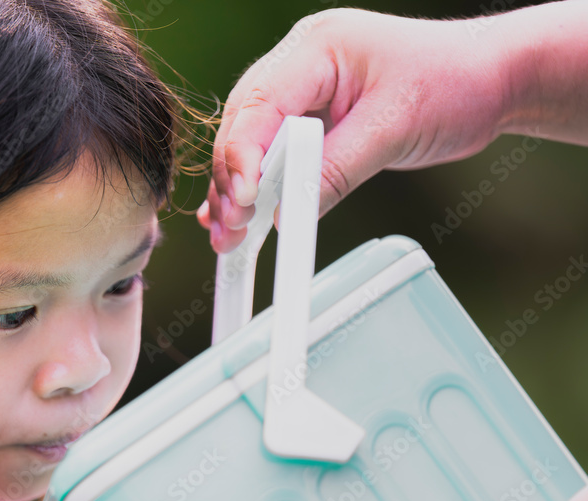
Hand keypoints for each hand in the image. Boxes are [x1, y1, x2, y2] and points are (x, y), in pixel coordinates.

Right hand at [195, 5, 583, 253]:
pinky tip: (241, 212)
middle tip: (228, 229)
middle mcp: (299, 62)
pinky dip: (258, 183)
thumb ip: (334, 170)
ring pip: (249, 140)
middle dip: (230, 179)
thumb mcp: (393, 130)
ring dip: (236, 188)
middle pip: (242, 124)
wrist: (491, 77)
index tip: (243, 200)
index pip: (260, 103)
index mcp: (317, 46)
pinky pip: (271, 148)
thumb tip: (286, 214)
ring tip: (228, 234)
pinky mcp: (310, 113)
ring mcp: (301, 86)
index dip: (243, 155)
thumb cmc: (454, 83)